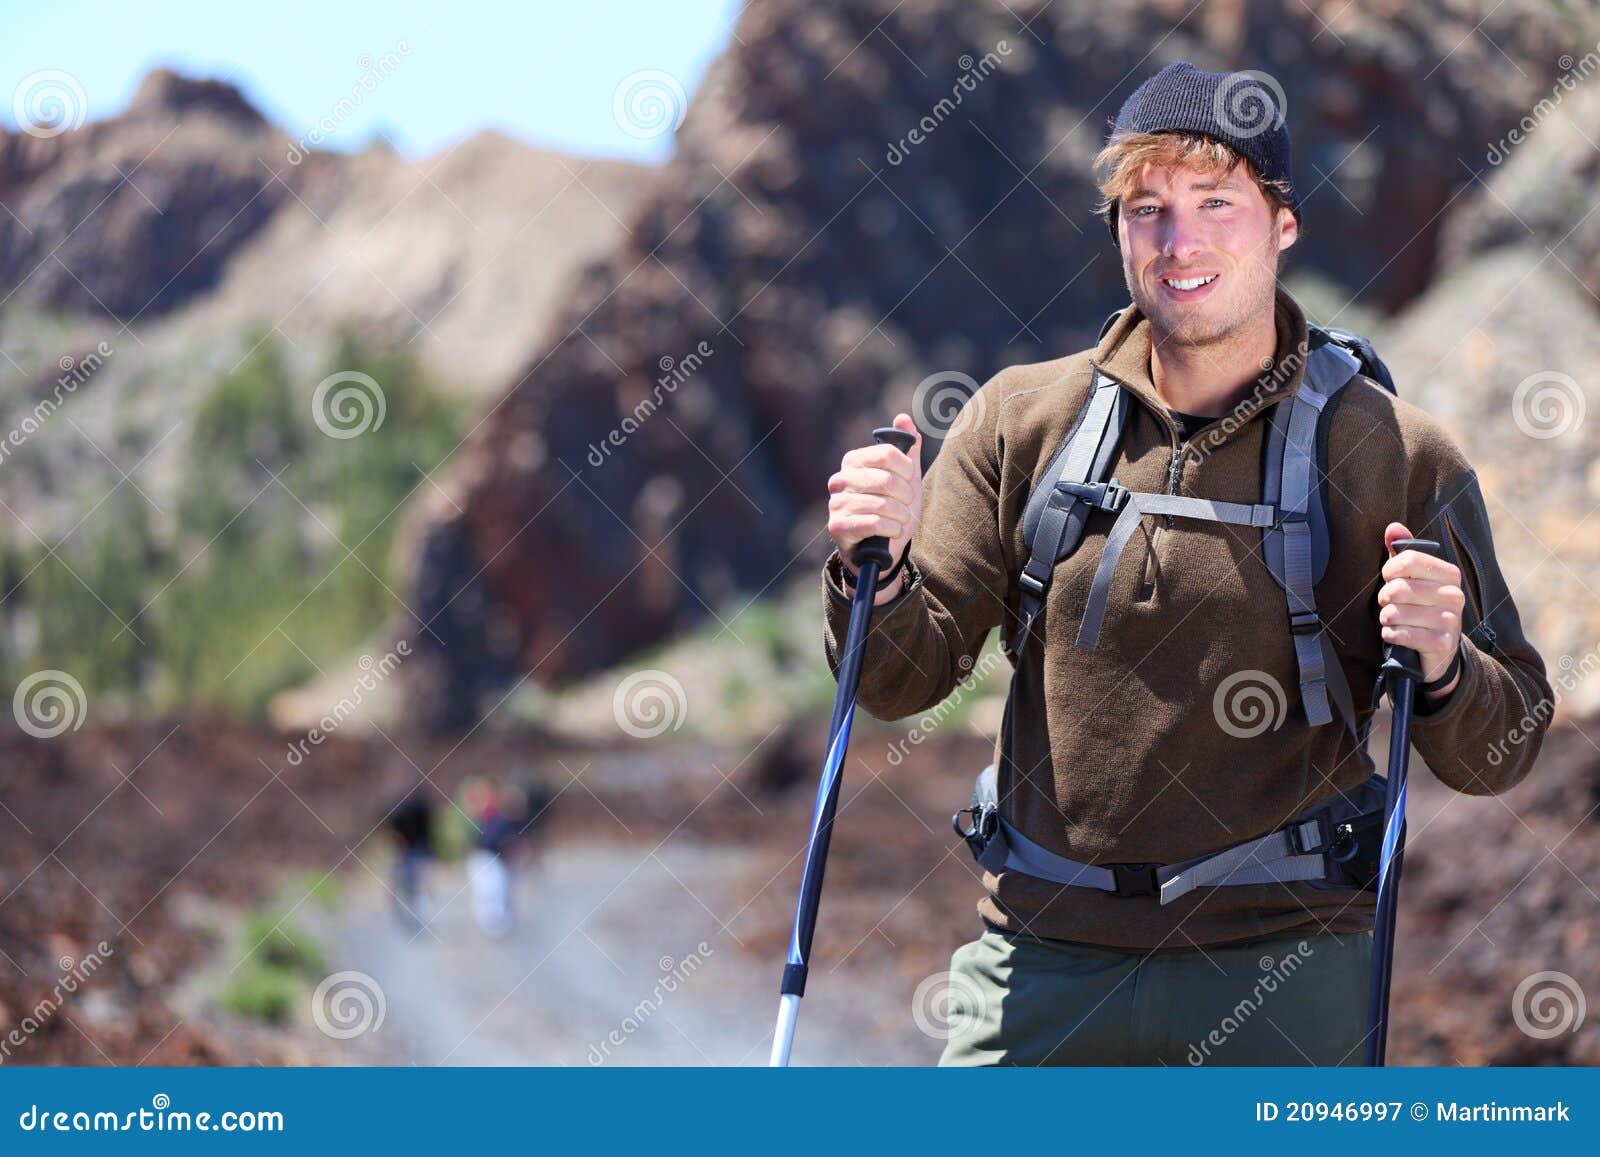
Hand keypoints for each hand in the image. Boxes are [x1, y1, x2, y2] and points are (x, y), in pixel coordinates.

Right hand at [827, 413, 922, 596]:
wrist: (881, 547)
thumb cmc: (893, 507)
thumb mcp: (905, 477)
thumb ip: (906, 447)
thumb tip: (903, 417)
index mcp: (854, 461)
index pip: (888, 454)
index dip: (907, 470)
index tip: (909, 481)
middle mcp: (840, 479)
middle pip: (886, 479)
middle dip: (905, 496)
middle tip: (906, 505)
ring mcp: (836, 503)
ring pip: (882, 504)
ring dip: (900, 516)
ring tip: (900, 520)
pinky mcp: (837, 526)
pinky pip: (872, 523)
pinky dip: (891, 529)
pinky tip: (892, 532)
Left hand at [1377, 521, 1463, 698]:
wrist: (1439, 649)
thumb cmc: (1420, 607)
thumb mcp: (1412, 578)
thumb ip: (1401, 552)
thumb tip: (1393, 528)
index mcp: (1450, 574)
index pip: (1408, 559)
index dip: (1389, 571)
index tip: (1390, 579)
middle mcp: (1455, 596)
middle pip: (1398, 588)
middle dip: (1384, 599)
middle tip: (1391, 605)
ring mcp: (1451, 620)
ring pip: (1394, 613)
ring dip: (1386, 619)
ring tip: (1396, 621)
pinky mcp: (1442, 643)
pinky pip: (1399, 634)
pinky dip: (1391, 635)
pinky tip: (1398, 635)